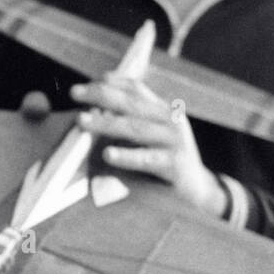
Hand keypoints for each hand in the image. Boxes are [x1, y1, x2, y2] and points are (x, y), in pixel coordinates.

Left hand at [71, 74, 227, 216]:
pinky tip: (107, 154)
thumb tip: (92, 110)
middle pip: (132, 103)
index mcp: (163, 110)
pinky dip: (126, 156)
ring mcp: (174, 141)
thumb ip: (128, 122)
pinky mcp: (175, 164)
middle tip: (75, 93)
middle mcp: (171, 120)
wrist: (198, 189)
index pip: (135, 88)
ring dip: (106, 123)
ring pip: (135, 128)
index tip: (85, 84)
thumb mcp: (150, 136)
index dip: (110, 83)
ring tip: (81, 121)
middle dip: (101, 95)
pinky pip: (146, 159)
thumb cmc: (165, 161)